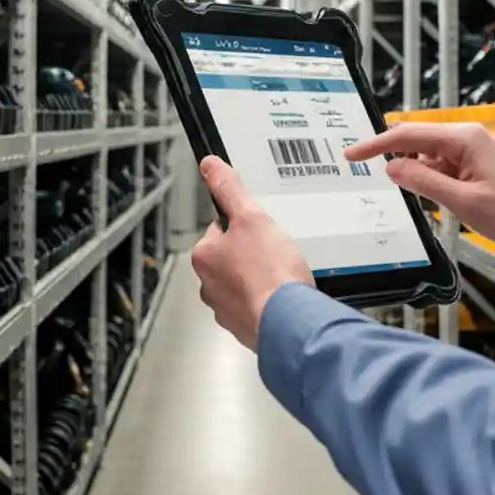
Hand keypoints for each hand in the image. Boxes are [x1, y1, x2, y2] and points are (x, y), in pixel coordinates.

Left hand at [192, 156, 313, 349]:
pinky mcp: (246, 328)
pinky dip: (269, 302)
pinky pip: (257, 308)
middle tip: (275, 251)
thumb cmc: (269, 272)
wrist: (290, 322)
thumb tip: (209, 166)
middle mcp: (209, 286)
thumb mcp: (251, 217)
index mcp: (204, 257)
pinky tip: (284, 297)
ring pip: (243, 285)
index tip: (260, 229)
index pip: (218, 230)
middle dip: (251, 254)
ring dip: (260, 280)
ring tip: (282, 275)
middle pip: (231, 259)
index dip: (242, 225)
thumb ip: (229, 190)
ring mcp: (227, 310)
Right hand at [344, 122, 494, 256]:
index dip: (376, 144)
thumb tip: (391, 167)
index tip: (350, 154)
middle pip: (415, 138)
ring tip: (397, 188)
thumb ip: (424, 182)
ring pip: (425, 153)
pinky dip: (425, 176)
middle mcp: (466, 137)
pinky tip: (421, 192)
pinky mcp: (473, 164)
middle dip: (388, 151)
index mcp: (464, 139)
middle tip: (359, 165)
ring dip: (409, 167)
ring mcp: (470, 150)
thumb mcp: (463, 202)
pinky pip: (439, 164)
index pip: (408, 135)